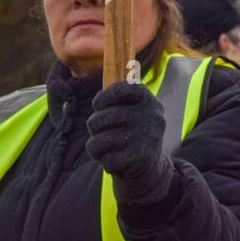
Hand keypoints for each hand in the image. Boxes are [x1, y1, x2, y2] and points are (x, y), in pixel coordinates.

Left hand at [86, 81, 173, 205]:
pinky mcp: (140, 159)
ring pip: (98, 141)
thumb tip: (89, 74)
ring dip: (95, 145)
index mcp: (149, 100)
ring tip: (105, 146)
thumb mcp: (132, 109)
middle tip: (100, 131)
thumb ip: (116, 96)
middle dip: (94, 126)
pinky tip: (114, 159)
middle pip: (100, 119)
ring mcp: (146, 138)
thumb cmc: (131, 131)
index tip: (98, 105)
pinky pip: (104, 158)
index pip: (123, 88)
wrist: (150, 167)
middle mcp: (151, 116)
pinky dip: (104, 160)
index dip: (103, 96)